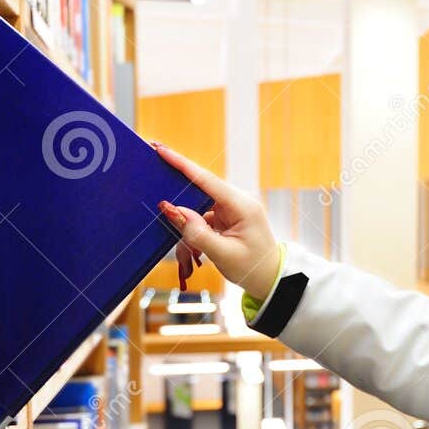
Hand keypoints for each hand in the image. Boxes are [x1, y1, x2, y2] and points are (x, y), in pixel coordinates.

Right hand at [153, 144, 280, 295]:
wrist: (271, 278)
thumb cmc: (253, 268)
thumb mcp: (223, 254)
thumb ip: (196, 233)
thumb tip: (172, 209)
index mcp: (243, 206)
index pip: (207, 180)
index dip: (181, 164)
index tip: (160, 150)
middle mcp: (238, 201)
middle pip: (200, 188)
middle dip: (178, 195)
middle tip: (157, 191)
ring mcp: (232, 207)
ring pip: (198, 205)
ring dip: (186, 221)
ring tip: (184, 243)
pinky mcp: (227, 216)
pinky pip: (202, 216)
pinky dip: (193, 229)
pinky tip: (190, 246)